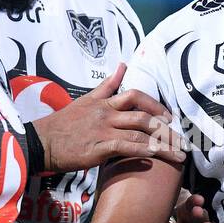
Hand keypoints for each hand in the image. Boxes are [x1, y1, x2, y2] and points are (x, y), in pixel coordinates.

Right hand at [31, 63, 186, 171]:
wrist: (41, 143)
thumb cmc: (63, 125)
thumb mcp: (85, 99)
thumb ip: (107, 85)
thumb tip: (122, 65)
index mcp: (103, 102)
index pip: (135, 95)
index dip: (155, 105)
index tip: (168, 116)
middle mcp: (106, 113)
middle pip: (143, 115)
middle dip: (166, 128)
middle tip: (181, 140)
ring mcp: (103, 130)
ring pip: (140, 132)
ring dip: (163, 144)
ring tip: (178, 156)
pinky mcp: (98, 147)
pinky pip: (127, 146)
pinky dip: (144, 151)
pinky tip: (156, 157)